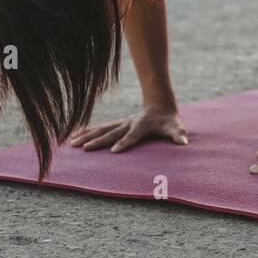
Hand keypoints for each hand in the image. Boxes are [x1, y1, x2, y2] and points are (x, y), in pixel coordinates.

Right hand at [67, 106, 187, 152]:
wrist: (159, 106)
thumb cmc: (168, 121)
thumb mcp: (175, 127)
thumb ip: (178, 134)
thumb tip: (184, 142)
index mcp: (141, 125)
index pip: (132, 135)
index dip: (124, 142)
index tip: (114, 151)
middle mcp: (128, 123)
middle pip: (111, 132)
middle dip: (98, 141)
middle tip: (85, 149)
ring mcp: (121, 123)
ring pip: (101, 129)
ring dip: (87, 136)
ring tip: (72, 143)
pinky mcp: (116, 124)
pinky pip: (99, 128)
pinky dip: (86, 131)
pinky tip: (74, 135)